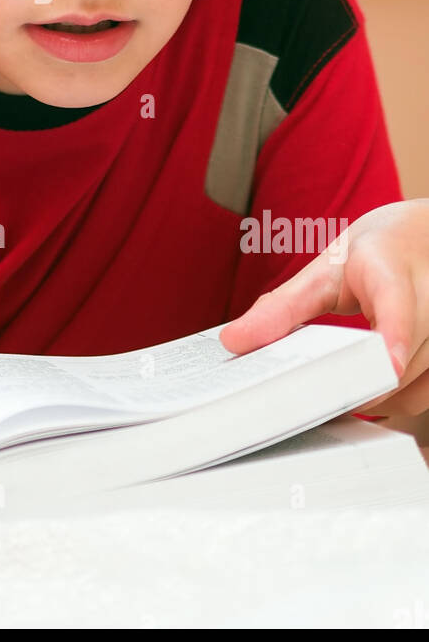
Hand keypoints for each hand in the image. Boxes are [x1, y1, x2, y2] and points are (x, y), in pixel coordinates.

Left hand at [219, 199, 428, 416]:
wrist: (428, 239)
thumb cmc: (382, 251)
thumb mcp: (328, 267)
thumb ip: (283, 306)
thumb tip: (234, 341)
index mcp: (393, 269)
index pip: (400, 305)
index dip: (396, 336)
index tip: (387, 366)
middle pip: (397, 361)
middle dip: (351, 386)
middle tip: (304, 402)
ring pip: (410, 388)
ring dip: (371, 398)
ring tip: (331, 396)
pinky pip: (423, 395)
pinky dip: (393, 401)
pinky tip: (365, 396)